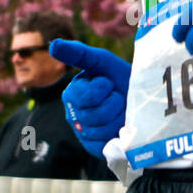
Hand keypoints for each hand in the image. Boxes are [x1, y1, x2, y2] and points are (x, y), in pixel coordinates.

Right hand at [50, 38, 130, 157]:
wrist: (139, 98)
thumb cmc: (119, 78)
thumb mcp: (101, 61)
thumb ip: (78, 53)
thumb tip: (53, 45)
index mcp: (71, 94)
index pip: (88, 96)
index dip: (104, 87)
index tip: (107, 83)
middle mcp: (73, 115)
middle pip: (96, 115)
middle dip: (114, 103)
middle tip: (117, 98)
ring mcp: (83, 133)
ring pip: (103, 130)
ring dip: (118, 118)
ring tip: (120, 111)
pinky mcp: (93, 148)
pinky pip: (105, 145)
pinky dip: (116, 135)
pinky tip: (118, 127)